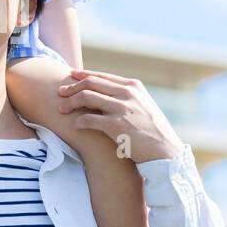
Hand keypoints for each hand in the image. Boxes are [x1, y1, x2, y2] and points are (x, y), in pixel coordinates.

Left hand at [57, 68, 183, 162]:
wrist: (165, 152)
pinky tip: (73, 125)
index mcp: (133, 86)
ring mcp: (122, 108)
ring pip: (86, 97)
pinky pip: (89, 119)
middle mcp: (127, 93)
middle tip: (60, 92)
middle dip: (72, 87)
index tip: (71, 76)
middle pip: (91, 83)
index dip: (83, 75)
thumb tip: (107, 93)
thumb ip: (127, 96)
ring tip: (61, 109)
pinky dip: (78, 121)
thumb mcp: (144, 106)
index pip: (102, 76)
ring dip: (70, 103)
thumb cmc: (153, 131)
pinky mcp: (116, 125)